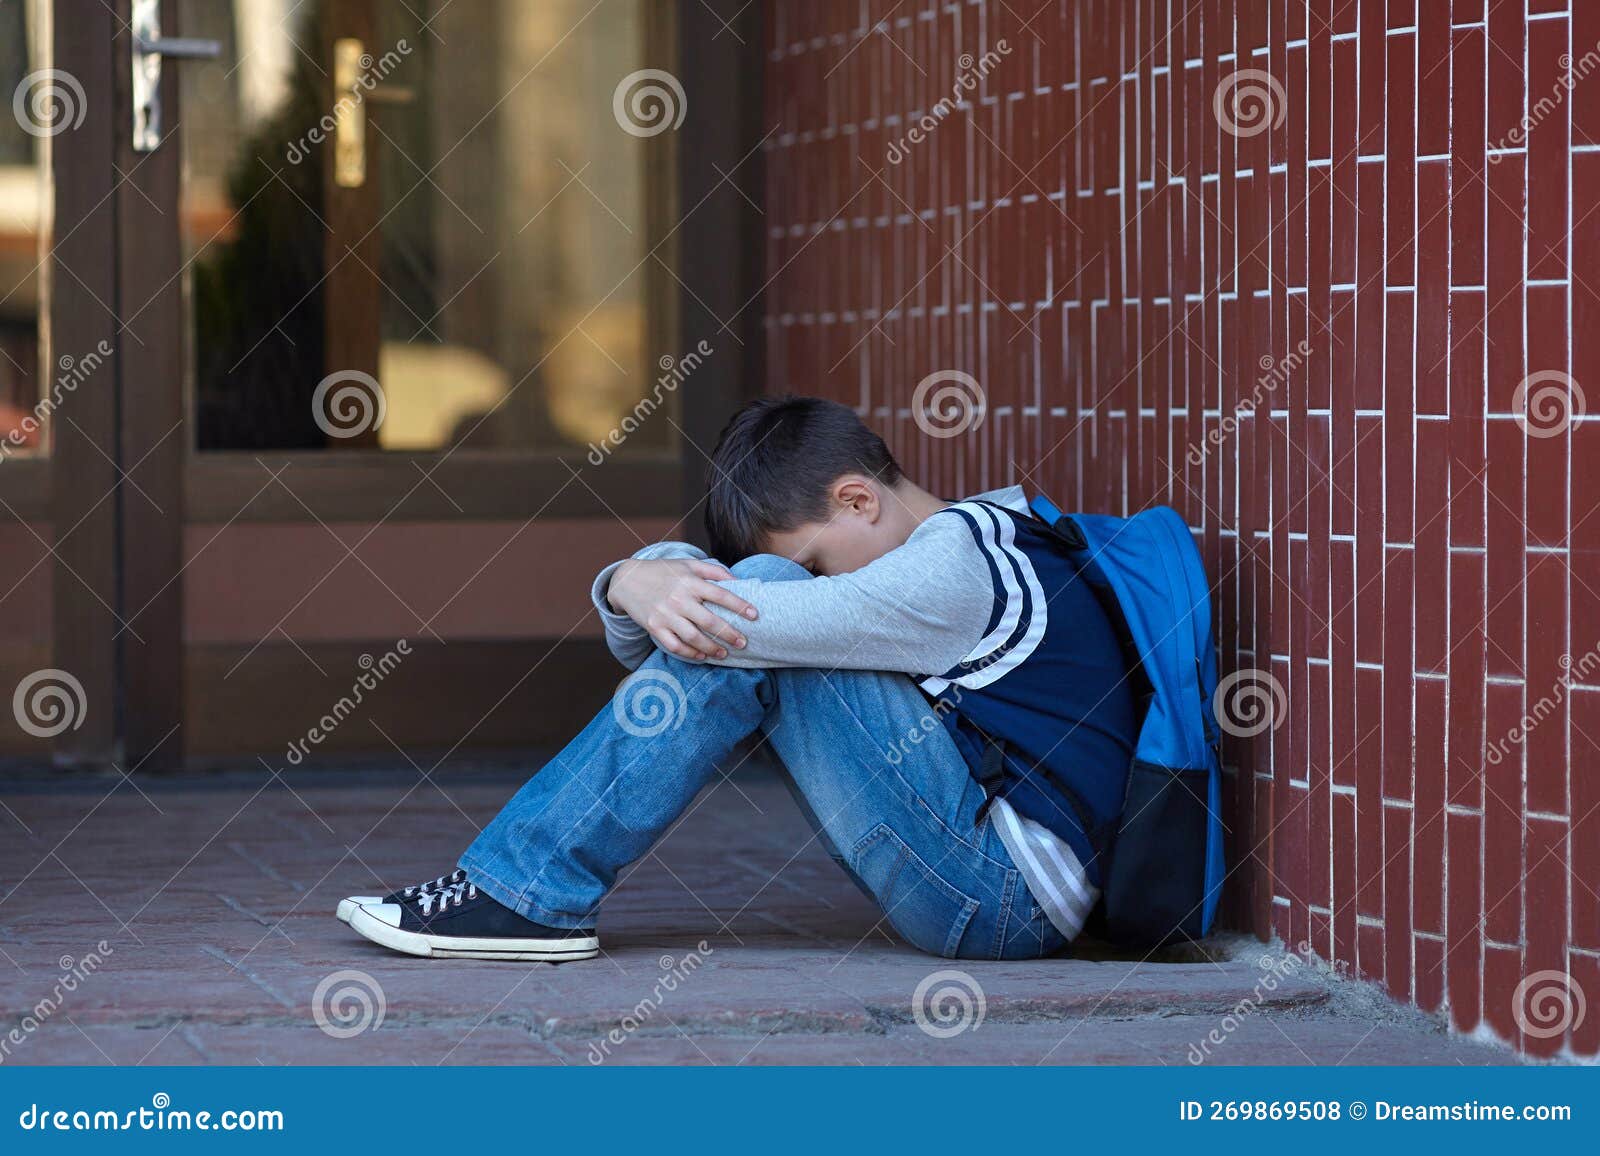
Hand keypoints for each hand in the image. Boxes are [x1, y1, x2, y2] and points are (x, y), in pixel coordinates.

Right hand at [607, 557, 758, 660]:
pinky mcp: (654, 627)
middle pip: (710, 621)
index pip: (720, 595)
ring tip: (725, 653)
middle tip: (743, 643)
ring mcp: (665, 615)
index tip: (754, 615)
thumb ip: (713, 571)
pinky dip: (690, 654)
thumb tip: (737, 581)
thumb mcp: (687, 564)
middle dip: (729, 634)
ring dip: (712, 648)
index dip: (739, 606)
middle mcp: (678, 598)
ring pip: (693, 637)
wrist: (628, 580)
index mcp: (689, 581)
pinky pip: (675, 645)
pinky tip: (702, 656)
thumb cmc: (663, 571)